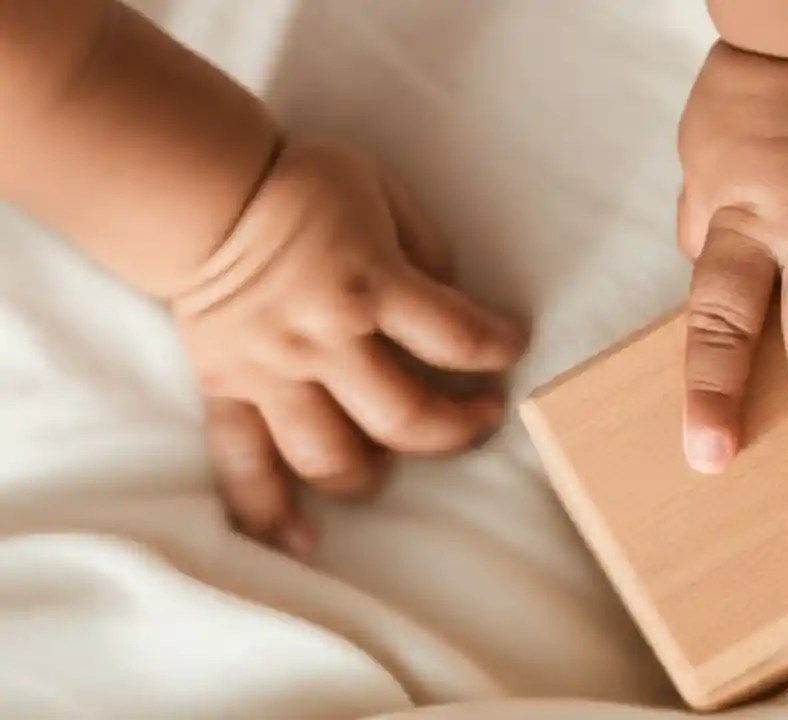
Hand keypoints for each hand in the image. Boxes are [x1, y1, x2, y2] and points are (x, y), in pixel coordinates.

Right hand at [177, 138, 526, 553]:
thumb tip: (455, 303)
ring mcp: (274, 374)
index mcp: (371, 283)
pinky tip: (298, 543)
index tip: (511, 347)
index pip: (457, 335)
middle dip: (456, 428)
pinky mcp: (229, 392)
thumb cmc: (302, 186)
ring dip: (375, 475)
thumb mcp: (384, 193)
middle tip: (481, 417)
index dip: (498, 347)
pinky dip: (269, 510)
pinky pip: (244, 464)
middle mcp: (326, 340)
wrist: (203, 193)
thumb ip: (427, 250)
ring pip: (331, 455)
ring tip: (392, 468)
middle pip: (404, 416)